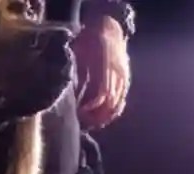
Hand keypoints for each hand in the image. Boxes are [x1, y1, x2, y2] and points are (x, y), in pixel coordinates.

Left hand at [73, 15, 130, 129]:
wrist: (109, 28)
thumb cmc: (90, 38)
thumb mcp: (79, 50)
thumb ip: (74, 70)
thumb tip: (67, 91)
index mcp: (105, 66)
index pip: (102, 94)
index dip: (91, 107)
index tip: (80, 113)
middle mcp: (117, 73)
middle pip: (110, 102)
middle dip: (97, 116)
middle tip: (83, 123)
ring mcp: (123, 77)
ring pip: (117, 103)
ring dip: (105, 117)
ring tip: (92, 125)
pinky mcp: (126, 80)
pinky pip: (122, 100)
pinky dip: (114, 111)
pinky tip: (104, 119)